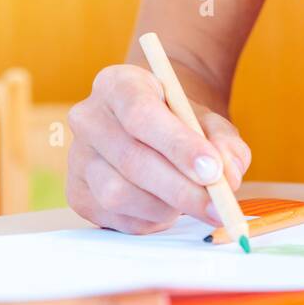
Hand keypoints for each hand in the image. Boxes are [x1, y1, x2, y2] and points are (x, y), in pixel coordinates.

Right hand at [65, 64, 250, 233]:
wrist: (154, 131)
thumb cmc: (181, 123)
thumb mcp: (209, 121)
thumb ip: (223, 143)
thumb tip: (226, 176)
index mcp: (118, 84)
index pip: (141, 113)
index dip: (177, 145)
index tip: (212, 170)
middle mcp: (89, 118)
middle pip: (131, 159)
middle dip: (181, 188)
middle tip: (217, 205)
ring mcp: (78, 158)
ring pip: (119, 193)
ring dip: (166, 206)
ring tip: (192, 201)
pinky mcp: (78, 195)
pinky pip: (116, 217)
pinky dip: (152, 220)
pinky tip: (168, 207)